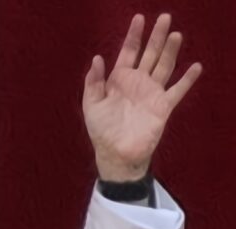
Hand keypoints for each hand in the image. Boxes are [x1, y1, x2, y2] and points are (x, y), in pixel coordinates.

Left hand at [83, 13, 201, 181]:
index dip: (134, 35)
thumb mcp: (91, 105)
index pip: (128, 52)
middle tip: (164, 17)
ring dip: (170, 51)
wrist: (116, 153)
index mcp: (119, 80)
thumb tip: (97, 58)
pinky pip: (177, 90)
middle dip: (156, 36)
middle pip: (149, 54)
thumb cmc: (101, 130)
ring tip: (176, 34)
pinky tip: (195, 67)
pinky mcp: (163, 107)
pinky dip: (187, 79)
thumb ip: (93, 82)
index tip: (139, 18)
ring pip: (164, 66)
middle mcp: (137, 83)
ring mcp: (151, 93)